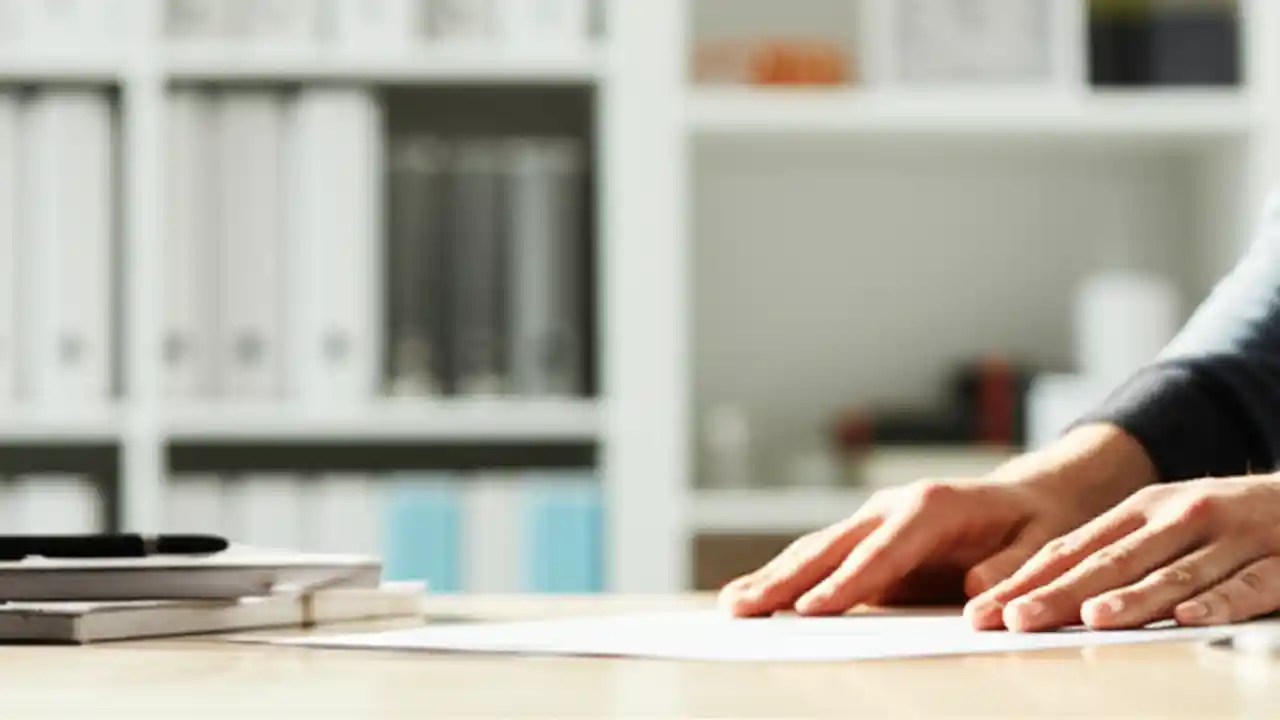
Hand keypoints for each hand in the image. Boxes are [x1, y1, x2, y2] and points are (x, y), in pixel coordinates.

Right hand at [719, 425, 1155, 617]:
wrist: (1026, 498)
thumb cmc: (1032, 523)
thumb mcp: (1041, 542)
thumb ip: (1011, 567)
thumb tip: (977, 592)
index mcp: (932, 505)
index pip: (882, 550)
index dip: (847, 582)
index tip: (813, 610)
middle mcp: (891, 507)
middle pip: (831, 547)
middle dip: (786, 580)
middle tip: (745, 608)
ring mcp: (872, 522)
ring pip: (815, 552)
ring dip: (774, 579)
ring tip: (734, 606)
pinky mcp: (865, 542)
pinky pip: (820, 561)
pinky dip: (786, 580)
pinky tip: (755, 597)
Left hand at [966, 475, 1279, 631]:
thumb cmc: (1219, 522)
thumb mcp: (1159, 524)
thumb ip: (1108, 553)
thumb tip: (1035, 590)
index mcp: (1141, 511)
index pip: (1073, 549)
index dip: (1026, 580)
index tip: (985, 610)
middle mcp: (1178, 518)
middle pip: (1111, 563)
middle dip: (1059, 593)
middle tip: (1015, 618)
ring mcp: (1228, 538)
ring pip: (1173, 574)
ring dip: (1131, 598)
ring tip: (1092, 617)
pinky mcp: (1278, 562)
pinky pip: (1244, 587)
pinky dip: (1216, 603)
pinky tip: (1187, 618)